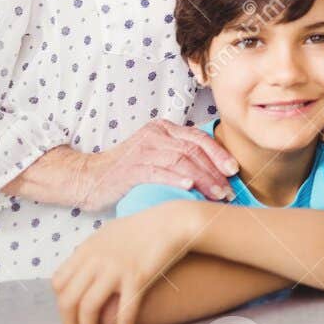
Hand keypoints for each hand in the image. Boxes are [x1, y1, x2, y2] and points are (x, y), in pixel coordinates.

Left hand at [52, 203, 199, 323]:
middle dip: (70, 322)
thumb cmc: (144, 227)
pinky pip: (124, 310)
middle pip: (68, 299)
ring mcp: (116, 269)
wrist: (173, 221)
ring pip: (89, 307)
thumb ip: (91, 250)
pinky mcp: (138, 277)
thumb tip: (78, 264)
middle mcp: (96, 260)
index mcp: (87, 249)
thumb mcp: (109, 232)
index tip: (73, 311)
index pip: (58, 282)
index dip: (62, 301)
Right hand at [80, 120, 238, 209]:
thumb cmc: (128, 171)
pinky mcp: (130, 168)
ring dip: (203, 178)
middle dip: (215, 170)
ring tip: (217, 194)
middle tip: (229, 189)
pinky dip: (176, 179)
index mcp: (164, 129)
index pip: (198, 138)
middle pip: (193, 150)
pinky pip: (158, 171)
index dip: (219, 153)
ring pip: (180, 161)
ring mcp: (142, 150)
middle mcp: (154, 135)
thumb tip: (216, 174)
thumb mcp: (156, 156)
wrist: (89, 177)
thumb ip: (180, 157)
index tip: (234, 170)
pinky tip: (189, 188)